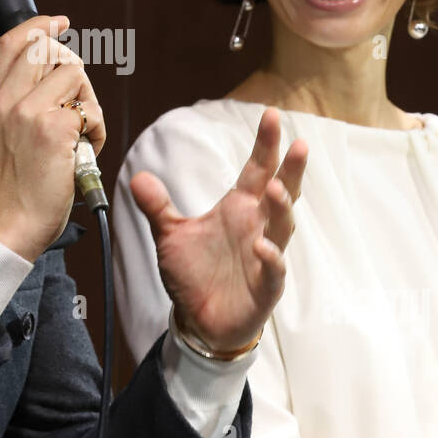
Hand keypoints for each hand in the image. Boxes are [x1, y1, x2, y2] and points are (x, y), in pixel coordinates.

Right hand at [0, 14, 106, 261]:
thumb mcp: (0, 134)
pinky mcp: (54, 128)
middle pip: (47, 50)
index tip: (59, 22)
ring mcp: (28, 112)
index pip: (11, 43)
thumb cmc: (15, 185)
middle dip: (72, 69)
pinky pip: (89, 108)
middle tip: (76, 104)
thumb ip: (16, 100)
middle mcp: (4, 101)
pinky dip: (97, 128)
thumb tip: (52, 69)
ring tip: (80, 134)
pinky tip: (85, 149)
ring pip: (74, 72)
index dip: (38, 25)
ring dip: (88, 102)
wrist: (13, 222)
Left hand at [129, 107, 305, 353]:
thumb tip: (138, 176)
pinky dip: (270, 258)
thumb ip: (158, 206)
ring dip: (282, 208)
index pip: (257, 170)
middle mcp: (257, 227)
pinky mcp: (265, 287)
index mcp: (239, 209)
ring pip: (281, 228)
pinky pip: (273, 270)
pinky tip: (261, 246)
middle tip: (299, 145)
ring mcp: (265, 257)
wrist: (199, 321)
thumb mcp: (170, 235)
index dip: (266, 145)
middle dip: (291, 170)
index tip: (272, 115)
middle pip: (281, 193)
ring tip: (276, 187)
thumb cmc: (193, 274)